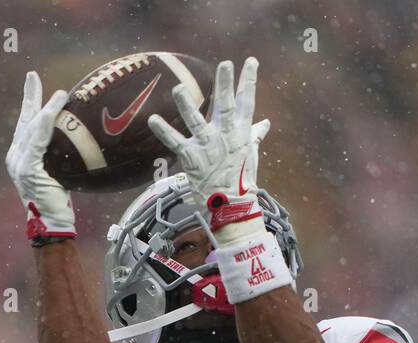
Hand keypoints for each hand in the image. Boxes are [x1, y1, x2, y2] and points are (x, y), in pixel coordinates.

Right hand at [6, 71, 75, 240]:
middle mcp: (16, 157)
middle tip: (32, 75)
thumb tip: (82, 141)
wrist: (52, 224)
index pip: (26, 126)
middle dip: (29, 97)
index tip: (34, 84)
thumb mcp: (60, 174)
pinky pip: (36, 142)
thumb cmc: (60, 203)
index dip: (30, 104)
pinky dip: (44, 126)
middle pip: (24, 120)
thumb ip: (61, 157)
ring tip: (59, 94)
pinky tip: (51, 112)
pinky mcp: (28, 169)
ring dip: (46, 108)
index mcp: (21, 157)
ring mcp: (19, 163)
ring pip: (32, 128)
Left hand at [147, 57, 271, 243]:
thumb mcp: (250, 153)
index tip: (251, 61)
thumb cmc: (241, 178)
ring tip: (177, 88)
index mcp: (241, 133)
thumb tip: (265, 123)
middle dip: (226, 85)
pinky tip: (152, 119)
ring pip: (196, 122)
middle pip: (226, 106)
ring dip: (186, 105)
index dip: (249, 81)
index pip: (247, 102)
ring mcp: (207, 147)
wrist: (230, 205)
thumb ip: (255, 134)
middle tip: (225, 64)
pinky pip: (175, 142)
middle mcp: (225, 136)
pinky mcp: (191, 158)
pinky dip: (163, 131)